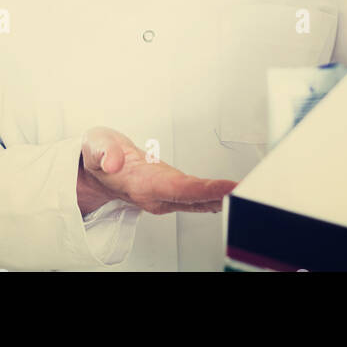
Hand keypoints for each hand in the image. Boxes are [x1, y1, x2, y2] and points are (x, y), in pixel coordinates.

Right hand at [76, 126, 236, 216]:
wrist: (93, 171)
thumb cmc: (97, 156)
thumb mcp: (94, 146)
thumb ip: (103, 152)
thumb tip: (113, 162)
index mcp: (143, 186)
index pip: (181, 189)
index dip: (207, 190)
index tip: (229, 189)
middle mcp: (157, 196)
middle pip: (198, 199)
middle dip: (225, 197)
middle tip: (252, 190)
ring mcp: (166, 196)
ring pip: (201, 201)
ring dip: (226, 198)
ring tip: (251, 190)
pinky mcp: (172, 191)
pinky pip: (199, 197)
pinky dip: (218, 195)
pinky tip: (232, 194)